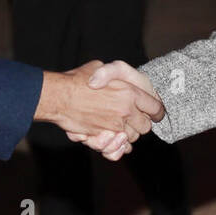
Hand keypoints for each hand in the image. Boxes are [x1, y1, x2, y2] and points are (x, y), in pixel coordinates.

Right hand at [34, 61, 163, 146]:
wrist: (58, 96)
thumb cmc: (77, 79)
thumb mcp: (99, 67)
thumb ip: (113, 74)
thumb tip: (118, 80)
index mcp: (129, 92)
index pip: (155, 107)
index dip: (157, 111)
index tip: (156, 113)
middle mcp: (125, 111)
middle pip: (146, 126)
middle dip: (141, 124)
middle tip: (134, 119)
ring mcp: (114, 126)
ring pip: (132, 138)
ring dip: (128, 135)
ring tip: (120, 127)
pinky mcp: (102, 137)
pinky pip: (118, 147)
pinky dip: (118, 146)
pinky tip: (114, 138)